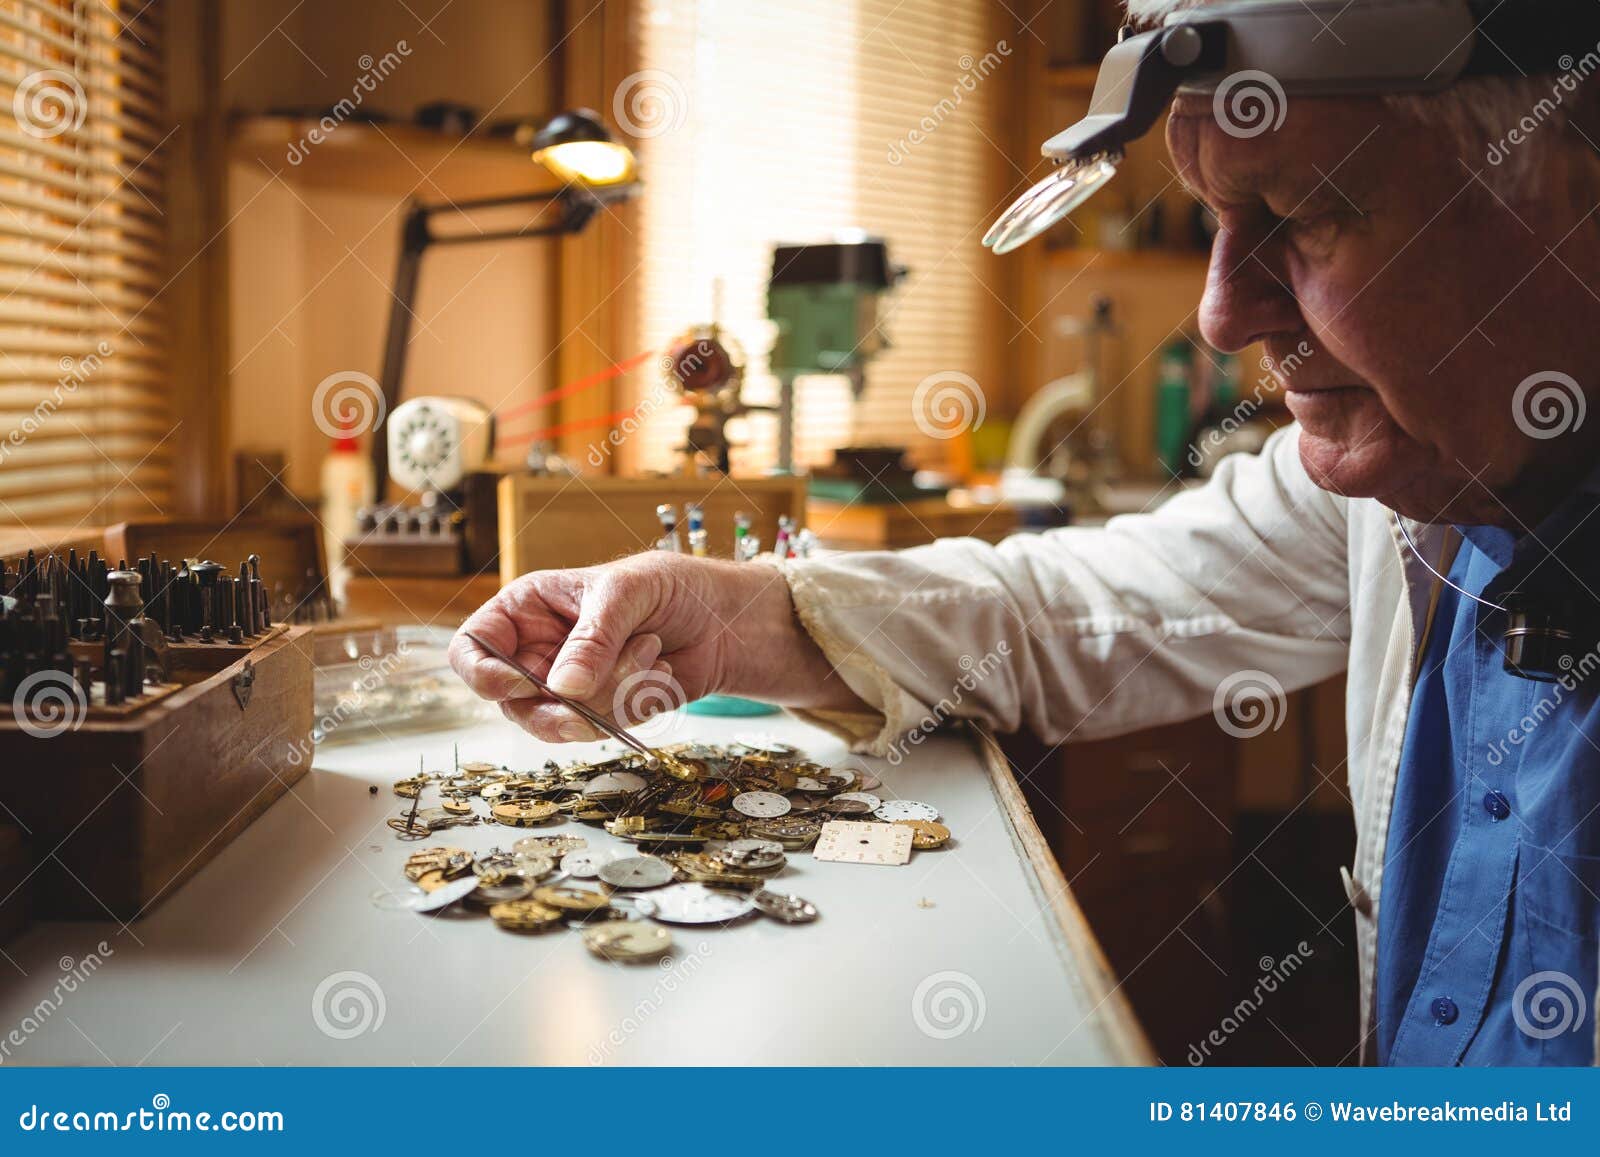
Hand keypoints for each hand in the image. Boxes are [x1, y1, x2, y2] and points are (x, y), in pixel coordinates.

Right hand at [449, 552, 857, 741]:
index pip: (472, 649)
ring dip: (612, 694)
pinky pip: (603, 728)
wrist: (726, 619)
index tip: (518, 684)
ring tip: (650, 651)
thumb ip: (593, 638)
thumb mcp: (628, 593)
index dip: (483, 673)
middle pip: (512, 702)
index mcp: (526, 609)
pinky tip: (661, 668)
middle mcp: (540, 652)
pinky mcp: (605, 712)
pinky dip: (637, 702)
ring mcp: (571, 688)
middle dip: (561, 703)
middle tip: (594, 692)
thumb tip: (561, 689)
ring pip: (560, 722)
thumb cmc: (671, 586)